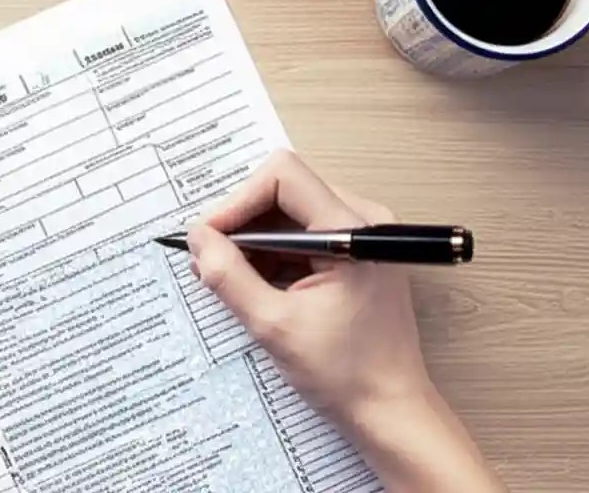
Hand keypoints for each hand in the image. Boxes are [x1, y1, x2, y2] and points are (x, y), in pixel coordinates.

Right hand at [190, 150, 505, 492]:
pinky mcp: (357, 256)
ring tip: (228, 278)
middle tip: (210, 259)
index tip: (209, 236)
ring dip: (255, 240)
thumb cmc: (345, 375)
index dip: (238, 200)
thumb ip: (229, 276)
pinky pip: (305, 235)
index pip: (283, 177)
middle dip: (242, 221)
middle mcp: (363, 222)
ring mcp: (362, 238)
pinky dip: (274, 253)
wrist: (391, 411)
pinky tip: (254, 285)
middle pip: (286, 190)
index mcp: (352, 231)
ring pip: (292, 213)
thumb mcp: (273, 325)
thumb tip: (197, 238)